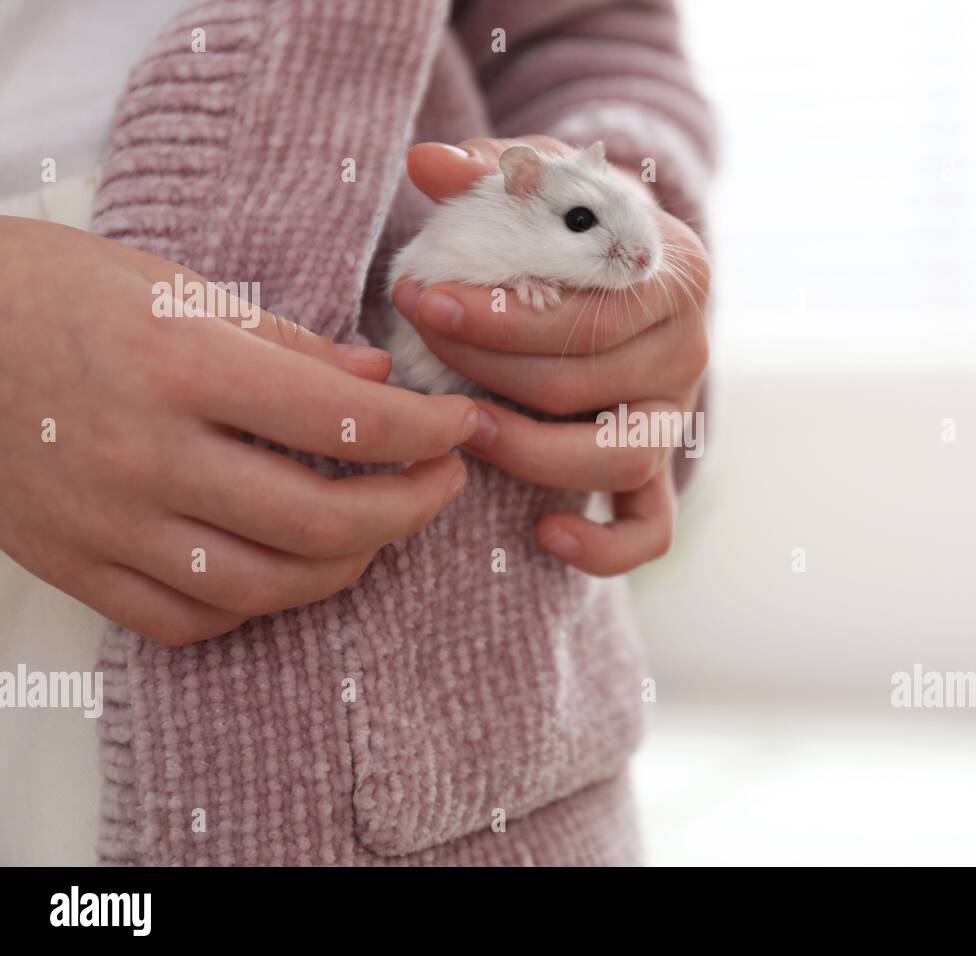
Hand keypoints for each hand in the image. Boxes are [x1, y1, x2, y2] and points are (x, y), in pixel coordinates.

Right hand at [0, 216, 477, 644]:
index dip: (427, 432)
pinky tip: (278, 565)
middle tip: (442, 484)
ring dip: (346, 566)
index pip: (345, 423)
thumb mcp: (176, 286)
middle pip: (320, 523)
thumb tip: (378, 384)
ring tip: (376, 528)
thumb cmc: (55, 291)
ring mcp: (107, 521)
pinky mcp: (74, 565)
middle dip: (410, 511)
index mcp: (181, 363)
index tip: (461, 424)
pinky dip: (254, 604)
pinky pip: (187, 619)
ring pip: (265, 587)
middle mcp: (147, 452)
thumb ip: (288, 344)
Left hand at [391, 137, 709, 575]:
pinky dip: (606, 546)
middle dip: (486, 367)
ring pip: (615, 458)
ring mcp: (675, 419)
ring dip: (529, 451)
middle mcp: (688, 353)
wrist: (625, 272)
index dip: (498, 314)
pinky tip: (544, 534)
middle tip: (415, 342)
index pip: (587, 311)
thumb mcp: (546, 185)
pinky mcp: (661, 472)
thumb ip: (493, 169)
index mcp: (673, 277)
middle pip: (584, 384)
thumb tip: (429, 163)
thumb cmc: (578, 228)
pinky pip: (650, 529)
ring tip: (462, 429)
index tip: (419, 297)